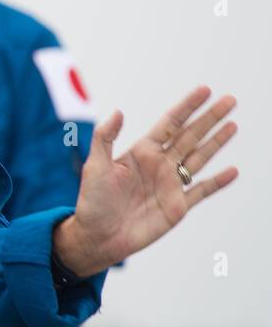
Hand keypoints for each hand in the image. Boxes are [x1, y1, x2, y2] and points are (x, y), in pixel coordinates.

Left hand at [55, 86, 237, 277]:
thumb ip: (105, 138)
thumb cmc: (92, 201)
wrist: (97, 236)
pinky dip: (217, 182)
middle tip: (229, 100)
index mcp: (141, 152)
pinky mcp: (177, 207)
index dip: (187, 107)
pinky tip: (232, 171)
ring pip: (200, 158)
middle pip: (190, 136)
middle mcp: (159, 165)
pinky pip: (202, 191)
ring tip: (233, 125)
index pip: (170, 123)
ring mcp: (170, 185)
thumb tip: (118, 111)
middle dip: (210, 118)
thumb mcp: (96, 166)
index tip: (205, 90)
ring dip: (217, 142)